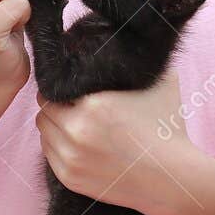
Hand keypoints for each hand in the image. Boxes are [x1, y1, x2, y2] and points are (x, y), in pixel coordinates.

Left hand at [34, 68, 191, 211]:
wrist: (171, 179)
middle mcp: (76, 132)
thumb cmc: (167, 129)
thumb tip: (124, 35)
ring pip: (43, 133)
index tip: (73, 89)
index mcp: (93, 105)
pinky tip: (78, 143)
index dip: (62, 86)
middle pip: (44, 110)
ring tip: (77, 125)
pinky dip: (58, 147)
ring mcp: (71, 158)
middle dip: (56, 106)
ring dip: (55, 126)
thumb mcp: (159, 82)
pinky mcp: (70, 178)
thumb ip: (136, 59)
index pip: (53, 89)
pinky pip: (48, 155)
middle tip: (73, 106)